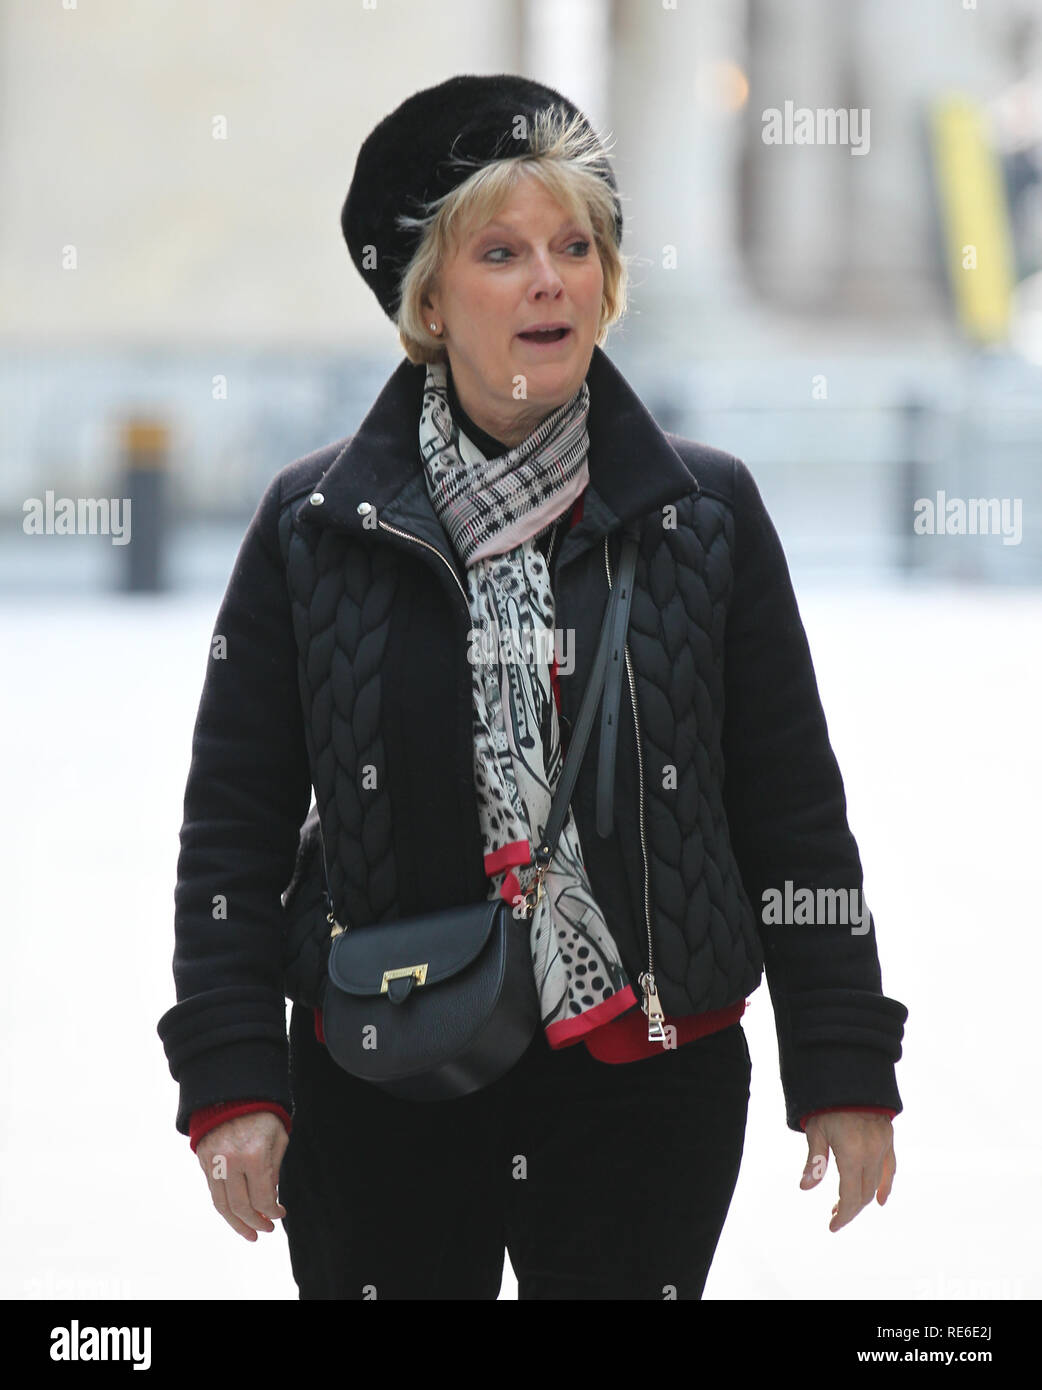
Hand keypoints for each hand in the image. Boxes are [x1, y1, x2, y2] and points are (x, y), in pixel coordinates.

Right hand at [196, 1112, 288, 1240]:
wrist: (232, 1092)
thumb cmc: (262, 1114)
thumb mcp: (278, 1139)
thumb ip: (273, 1172)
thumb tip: (269, 1201)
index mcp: (253, 1155)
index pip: (262, 1198)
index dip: (272, 1212)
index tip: (280, 1215)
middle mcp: (230, 1161)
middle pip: (241, 1206)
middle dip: (256, 1222)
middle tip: (266, 1230)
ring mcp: (214, 1162)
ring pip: (223, 1205)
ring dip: (237, 1223)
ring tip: (250, 1233)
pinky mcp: (203, 1161)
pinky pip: (213, 1192)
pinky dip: (225, 1208)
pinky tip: (235, 1216)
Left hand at [799, 1111, 895, 1232]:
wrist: (849, 1074)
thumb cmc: (827, 1103)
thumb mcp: (816, 1131)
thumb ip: (813, 1161)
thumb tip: (805, 1187)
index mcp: (852, 1153)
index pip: (850, 1195)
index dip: (843, 1215)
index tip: (833, 1225)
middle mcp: (871, 1152)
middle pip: (865, 1193)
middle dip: (851, 1208)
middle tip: (835, 1214)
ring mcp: (883, 1145)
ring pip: (877, 1183)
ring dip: (864, 1199)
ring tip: (848, 1207)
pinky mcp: (888, 1138)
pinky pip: (890, 1168)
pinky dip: (885, 1184)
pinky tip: (881, 1199)